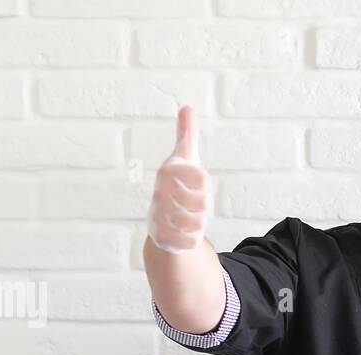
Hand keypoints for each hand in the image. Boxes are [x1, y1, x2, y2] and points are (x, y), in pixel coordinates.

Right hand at [147, 105, 211, 253]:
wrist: (162, 220)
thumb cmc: (177, 185)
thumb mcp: (184, 159)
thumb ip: (186, 135)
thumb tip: (186, 107)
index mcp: (166, 174)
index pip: (196, 176)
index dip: (201, 182)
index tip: (199, 183)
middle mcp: (159, 195)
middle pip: (199, 202)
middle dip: (201, 205)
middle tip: (195, 204)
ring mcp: (159, 218)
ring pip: (195, 222)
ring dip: (198, 222)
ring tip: (192, 219)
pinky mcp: (163, 239)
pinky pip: (187, 241)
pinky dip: (192, 239)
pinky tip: (187, 233)